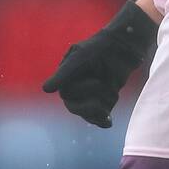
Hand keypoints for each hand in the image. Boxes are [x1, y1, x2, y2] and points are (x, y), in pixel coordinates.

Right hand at [42, 1, 156, 127]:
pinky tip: (108, 122)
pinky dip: (103, 120)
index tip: (98, 81)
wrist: (123, 46)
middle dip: (91, 101)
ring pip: (87, 114)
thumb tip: (45, 89)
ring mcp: (89, 96)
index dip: (82, 90)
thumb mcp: (80, 57)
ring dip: (102, 105)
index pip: (67, 93)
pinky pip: (99, 117)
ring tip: (114, 91)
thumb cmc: (99, 48)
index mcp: (66, 77)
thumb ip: (64, 73)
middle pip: (74, 107)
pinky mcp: (103, 102)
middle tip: (104, 86)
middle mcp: (75, 88)